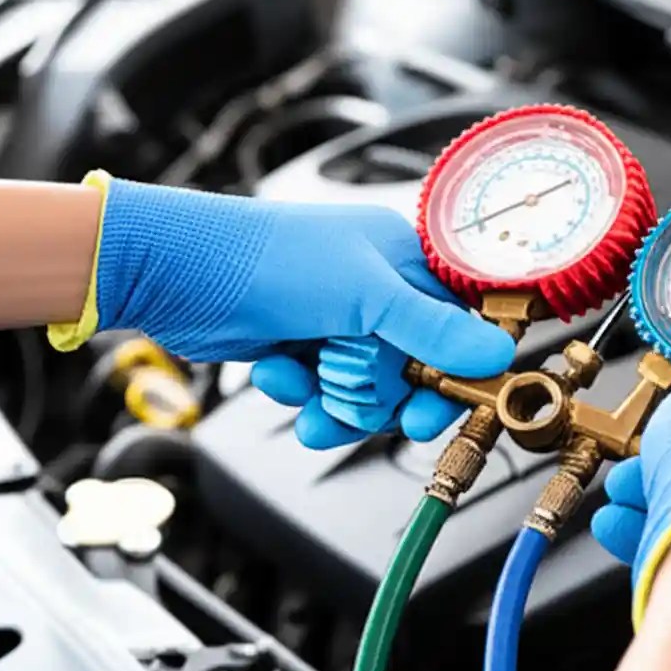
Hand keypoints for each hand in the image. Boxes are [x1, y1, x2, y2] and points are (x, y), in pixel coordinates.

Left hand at [71, 176, 514, 446]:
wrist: (173, 273)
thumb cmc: (265, 259)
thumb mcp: (363, 296)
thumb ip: (433, 330)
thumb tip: (498, 356)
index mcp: (401, 260)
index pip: (454, 327)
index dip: (449, 375)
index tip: (433, 411)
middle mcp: (374, 290)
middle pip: (411, 370)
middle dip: (380, 395)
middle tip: (362, 405)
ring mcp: (336, 320)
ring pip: (366, 389)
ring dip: (337, 402)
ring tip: (310, 396)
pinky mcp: (301, 346)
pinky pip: (325, 392)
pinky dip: (302, 393)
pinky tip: (278, 373)